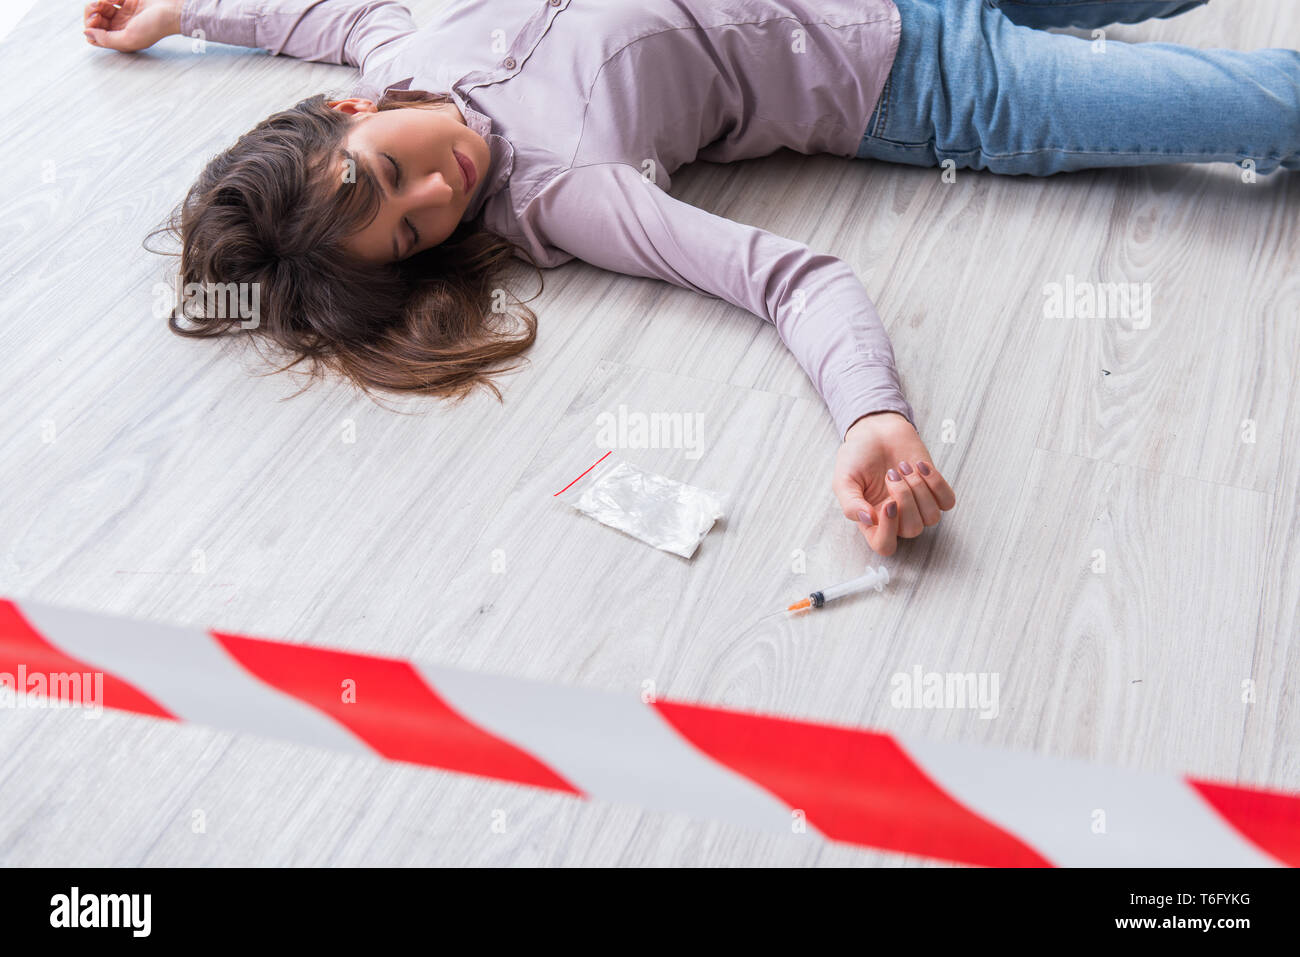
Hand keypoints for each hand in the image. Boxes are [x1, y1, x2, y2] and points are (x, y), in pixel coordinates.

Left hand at [83, 0, 182, 51]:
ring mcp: (123, 15)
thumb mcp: (128, 39)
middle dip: (91, 13)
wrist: (171, 11)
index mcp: (120, 40)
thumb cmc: (154, 27)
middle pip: (95, 21)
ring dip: (98, 4)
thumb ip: (105, 39)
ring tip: (104, 1)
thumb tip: (86, 34)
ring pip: (100, 9)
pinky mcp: (127, 2)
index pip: (95, 36)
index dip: (90, 27)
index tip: (96, 21)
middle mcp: (120, 29)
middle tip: (96, 7)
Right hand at [832, 411, 955, 556]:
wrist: (876, 430)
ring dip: (919, 488)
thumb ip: (850, 504)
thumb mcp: (843, 480)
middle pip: (912, 530)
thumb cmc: (857, 456)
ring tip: (903, 467)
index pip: (885, 545)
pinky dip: (937, 483)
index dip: (889, 530)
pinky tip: (920, 466)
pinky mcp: (935, 491)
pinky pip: (947, 501)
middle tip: (891, 473)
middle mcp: (897, 519)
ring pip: (932, 517)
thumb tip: (867, 520)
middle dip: (905, 498)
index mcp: (872, 522)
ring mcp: (918, 506)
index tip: (888, 503)